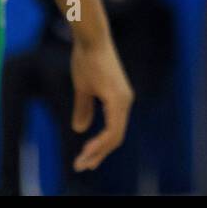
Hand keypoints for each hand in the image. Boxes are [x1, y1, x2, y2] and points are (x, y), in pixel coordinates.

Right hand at [69, 36, 133, 171]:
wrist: (91, 40)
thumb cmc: (87, 60)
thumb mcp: (83, 89)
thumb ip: (84, 108)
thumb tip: (81, 128)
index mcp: (119, 101)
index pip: (113, 133)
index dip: (99, 149)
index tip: (84, 160)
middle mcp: (125, 102)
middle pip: (115, 138)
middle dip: (98, 155)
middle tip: (81, 167)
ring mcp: (123, 99)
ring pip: (115, 135)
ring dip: (98, 151)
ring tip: (83, 162)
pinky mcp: (117, 96)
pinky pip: (113, 127)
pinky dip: (101, 141)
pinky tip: (90, 148)